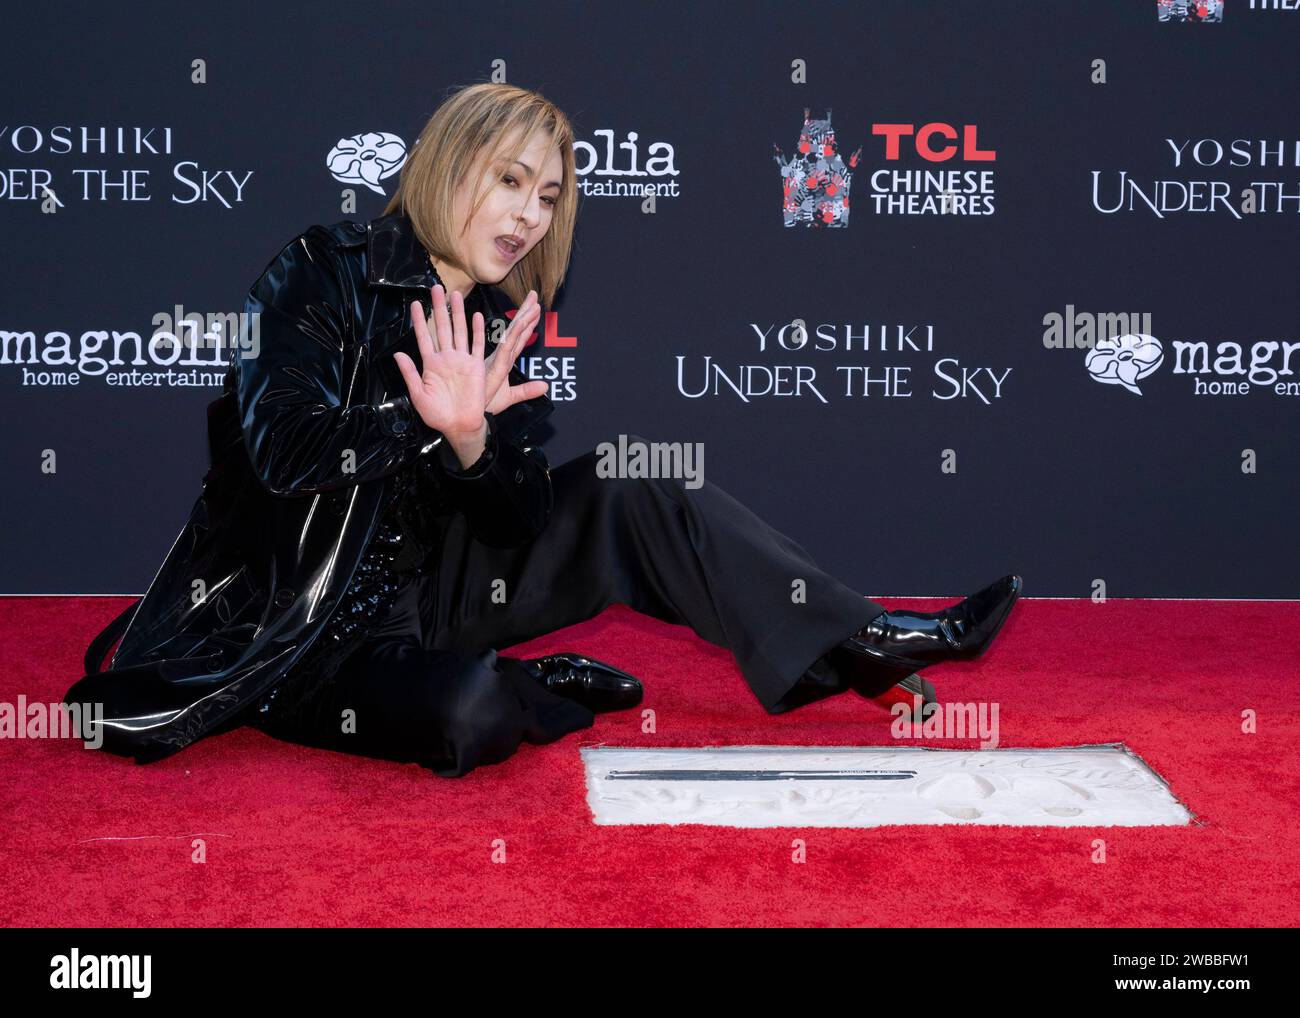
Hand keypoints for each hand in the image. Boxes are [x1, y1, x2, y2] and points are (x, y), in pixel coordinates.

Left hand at [392, 284, 546, 441]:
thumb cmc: (437, 414)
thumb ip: (409, 373)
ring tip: (455, 295)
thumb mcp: (418, 395)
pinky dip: (477, 331)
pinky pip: (477, 345)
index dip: (420, 321)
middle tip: (436, 288)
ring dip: (457, 313)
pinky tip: (476, 316)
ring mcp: (462, 360)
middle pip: (442, 327)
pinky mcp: (476, 367)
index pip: (424, 337)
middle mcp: (446, 358)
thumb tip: (397, 354)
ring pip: (459, 331)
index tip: (416, 305)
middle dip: (439, 308)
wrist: (459, 425)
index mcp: (430, 364)